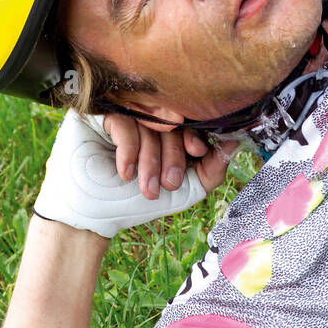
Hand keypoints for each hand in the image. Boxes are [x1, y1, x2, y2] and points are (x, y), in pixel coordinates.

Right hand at [33, 110, 237, 237]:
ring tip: (146, 187)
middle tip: (168, 184)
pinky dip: (129, 149)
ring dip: (150, 159)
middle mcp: (147, 117)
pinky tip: (125, 172)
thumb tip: (233, 140)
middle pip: (171, 119)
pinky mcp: (99, 113)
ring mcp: (123, 112)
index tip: (198, 151)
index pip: (189, 119)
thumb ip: (212, 168)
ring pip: (148, 122)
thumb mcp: (185, 189)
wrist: (93, 215)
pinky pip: (123, 121)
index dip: (197, 132)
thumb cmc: (136, 201)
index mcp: (168, 129)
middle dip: (172, 155)